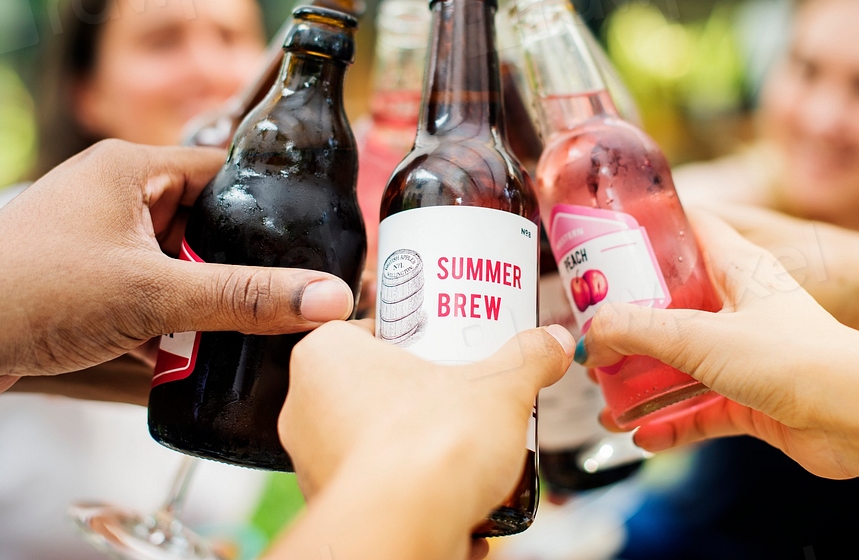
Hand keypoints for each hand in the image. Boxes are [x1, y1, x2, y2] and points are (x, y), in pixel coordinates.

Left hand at [0, 139, 354, 407]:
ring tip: (228, 331)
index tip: (305, 242)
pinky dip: (165, 320)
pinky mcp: (81, 278)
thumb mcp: (154, 295)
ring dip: (199, 299)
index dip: (266, 206)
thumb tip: (328, 298)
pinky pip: (145, 290)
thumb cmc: (31, 294)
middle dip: (232, 267)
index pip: (224, 172)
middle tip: (271, 300)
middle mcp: (114, 193)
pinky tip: (182, 354)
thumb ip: (245, 298)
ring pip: (175, 262)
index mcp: (131, 168)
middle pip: (203, 222)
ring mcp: (95, 237)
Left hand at [276, 320, 573, 559]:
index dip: (409, 338)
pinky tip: (458, 510)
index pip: (365, 330)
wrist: (406, 528)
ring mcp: (312, 462)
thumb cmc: (434, 440)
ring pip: (373, 445)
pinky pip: (376, 494)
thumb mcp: (500, 388)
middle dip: (419, 399)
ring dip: (417, 453)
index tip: (446, 348)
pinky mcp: (330, 509)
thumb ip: (528, 358)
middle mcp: (304, 407)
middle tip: (462, 400)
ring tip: (467, 458)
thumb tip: (554, 340)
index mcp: (326, 355)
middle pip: (372, 389)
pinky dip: (413, 499)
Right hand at [579, 210, 858, 479]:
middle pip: (675, 303)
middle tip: (591, 331)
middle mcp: (743, 306)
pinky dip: (672, 423)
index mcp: (739, 268)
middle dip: (631, 320)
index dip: (651, 229)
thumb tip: (592, 335)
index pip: (691, 229)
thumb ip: (639, 330)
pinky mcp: (755, 400)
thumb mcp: (702, 335)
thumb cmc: (797, 358)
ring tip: (606, 400)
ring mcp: (749, 355)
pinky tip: (642, 437)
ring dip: (645, 381)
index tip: (607, 238)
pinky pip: (701, 409)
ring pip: (683, 362)